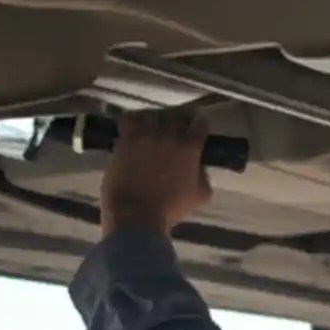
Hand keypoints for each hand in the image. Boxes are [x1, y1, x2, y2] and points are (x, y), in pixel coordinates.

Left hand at [100, 109, 213, 237]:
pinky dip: (133, 120)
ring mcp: (145, 136)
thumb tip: (200, 166)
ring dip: (154, 119)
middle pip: (175, 114)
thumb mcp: (199, 196)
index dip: (198, 125)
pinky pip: (129, 119)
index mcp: (189, 148)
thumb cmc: (170, 209)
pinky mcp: (125, 141)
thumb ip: (204, 176)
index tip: (196, 129)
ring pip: (152, 114)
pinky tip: (134, 127)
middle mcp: (169, 136)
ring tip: (152, 126)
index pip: (200, 124)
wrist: (137, 214)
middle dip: (176, 120)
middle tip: (173, 128)